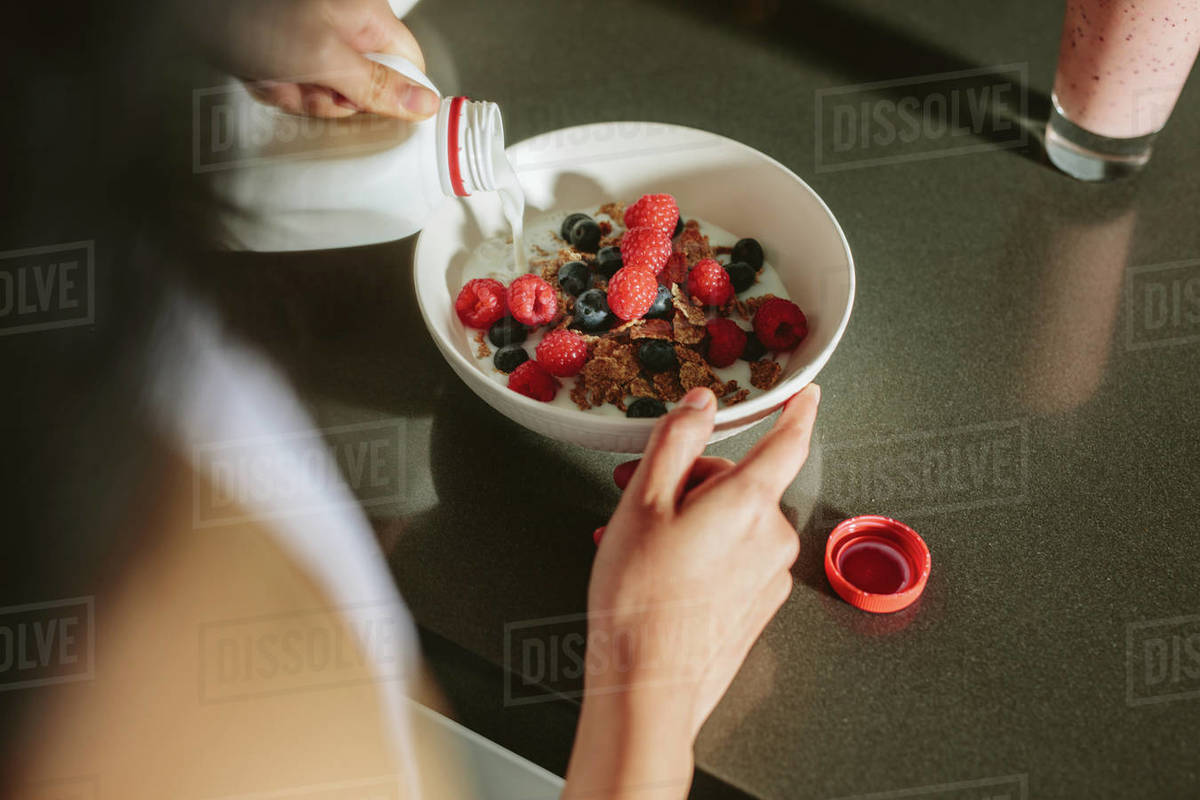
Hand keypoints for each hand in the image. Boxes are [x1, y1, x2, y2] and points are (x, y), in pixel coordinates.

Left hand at [183, 0, 438, 118]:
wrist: (187, 5)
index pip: (408, 66)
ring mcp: (312, 38)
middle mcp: (343, 26)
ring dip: (294, 93)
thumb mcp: (323, 55)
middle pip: (363, 87)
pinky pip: (294, 87)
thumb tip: (425, 104)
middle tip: (303, 81)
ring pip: (324, 92)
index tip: (369, 109)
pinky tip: (256, 71)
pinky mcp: (284, 51)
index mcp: (366, 16)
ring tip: (270, 71)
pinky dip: (273, 86)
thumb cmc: (253, 12)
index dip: (394, 95)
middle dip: (328, 97)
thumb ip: (377, 85)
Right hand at [564, 384, 819, 798]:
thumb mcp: (643, 502)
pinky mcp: (757, 606)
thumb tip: (701, 405)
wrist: (647, 686)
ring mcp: (769, 576)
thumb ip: (677, 441)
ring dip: (687, 520)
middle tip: (636, 491)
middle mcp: (771, 538)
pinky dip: (698, 554)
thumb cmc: (641, 600)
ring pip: (730, 524)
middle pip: (739, 484)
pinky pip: (732, 560)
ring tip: (634, 540)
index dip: (796, 411)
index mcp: (749, 503)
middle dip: (690, 481)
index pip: (787, 442)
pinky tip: (657, 570)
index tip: (806, 395)